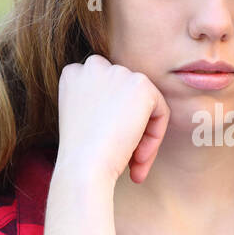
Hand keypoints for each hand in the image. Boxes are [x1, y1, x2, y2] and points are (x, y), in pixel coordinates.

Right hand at [56, 53, 169, 184]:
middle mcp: (92, 66)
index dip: (112, 121)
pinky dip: (154, 137)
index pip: (105, 90)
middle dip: (129, 128)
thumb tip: (128, 108)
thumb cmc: (80, 156)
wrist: (83, 167)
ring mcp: (117, 72)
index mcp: (73, 74)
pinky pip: (160, 111)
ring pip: (144, 105)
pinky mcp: (140, 84)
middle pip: (126, 96)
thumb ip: (101, 104)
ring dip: (143, 136)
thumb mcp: (82, 120)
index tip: (109, 146)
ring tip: (134, 163)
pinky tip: (139, 157)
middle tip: (128, 159)